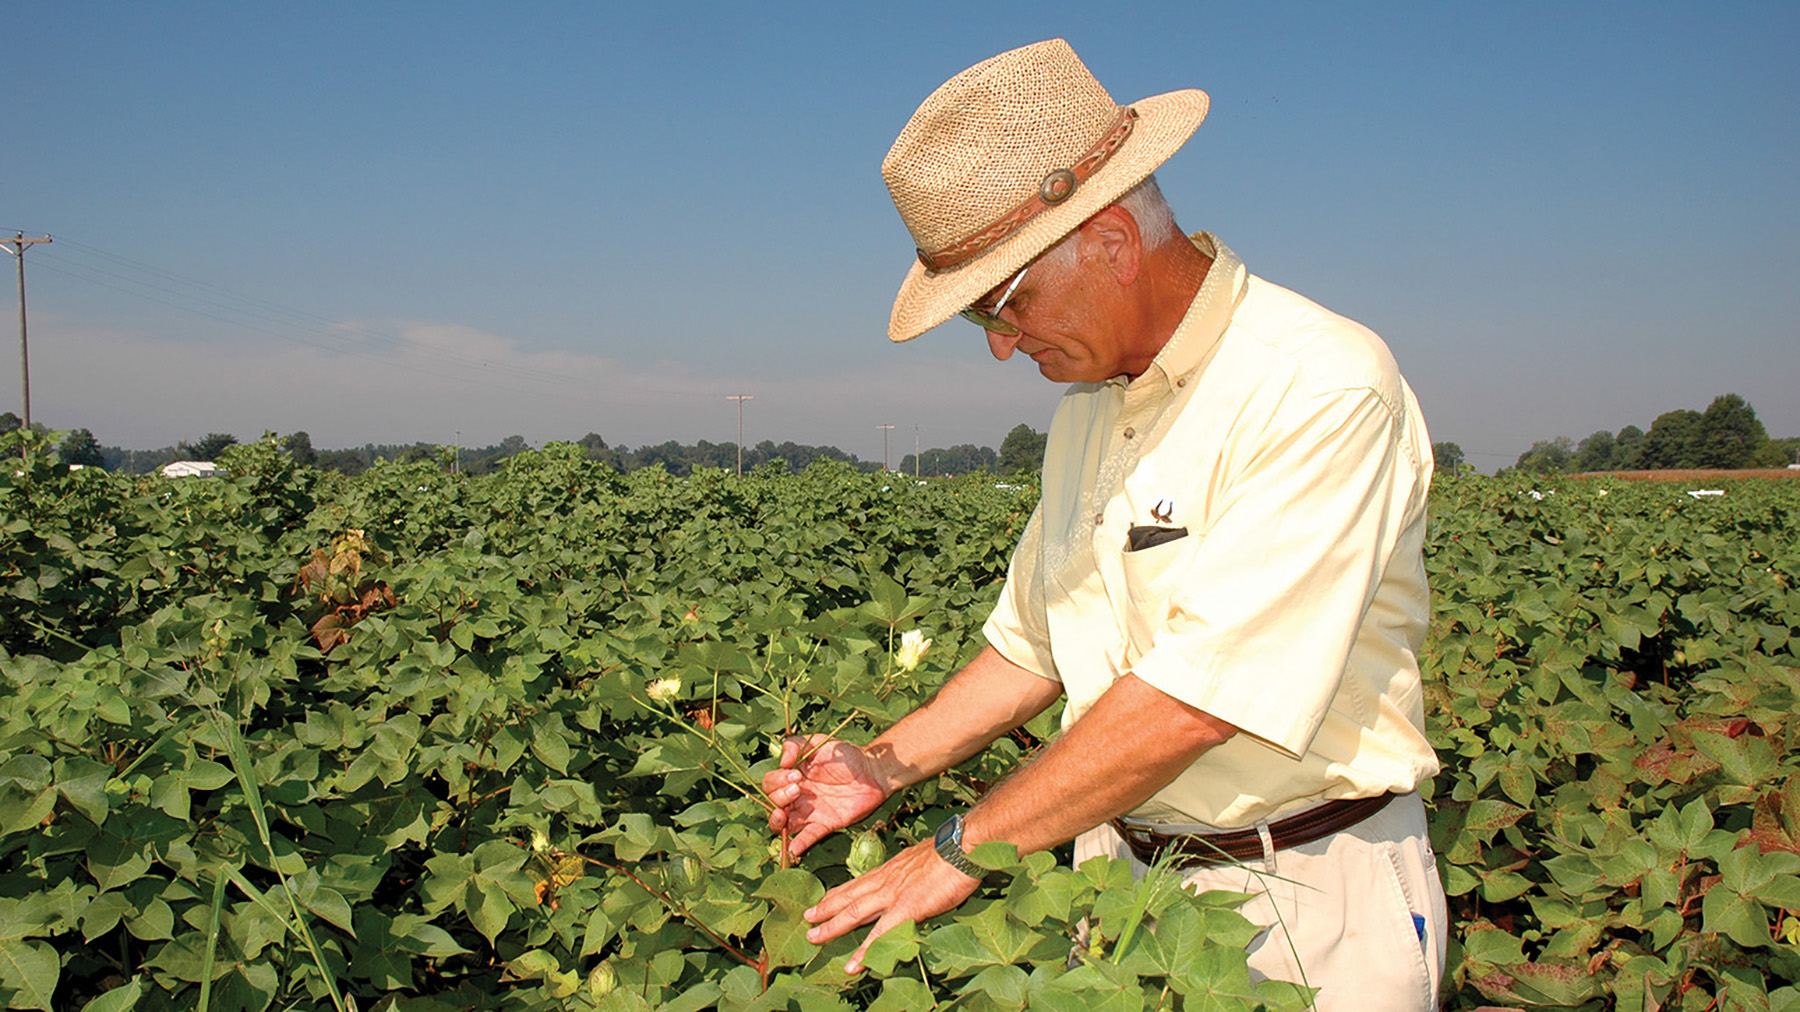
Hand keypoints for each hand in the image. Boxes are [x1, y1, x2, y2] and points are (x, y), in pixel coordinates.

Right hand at [762, 735, 890, 856]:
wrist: (872, 772)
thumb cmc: (845, 756)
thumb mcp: (818, 742)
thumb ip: (796, 745)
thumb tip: (783, 761)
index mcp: (793, 777)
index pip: (771, 783)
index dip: (777, 780)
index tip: (795, 774)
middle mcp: (797, 796)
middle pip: (773, 802)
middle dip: (779, 796)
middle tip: (798, 788)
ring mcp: (809, 812)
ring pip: (784, 823)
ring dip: (778, 821)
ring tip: (783, 815)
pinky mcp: (824, 824)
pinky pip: (807, 837)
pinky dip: (799, 844)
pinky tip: (792, 850)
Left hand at [803, 838, 982, 973]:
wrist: (962, 847)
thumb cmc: (950, 852)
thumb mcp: (921, 859)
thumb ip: (910, 873)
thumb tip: (912, 881)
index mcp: (890, 869)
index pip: (858, 882)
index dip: (838, 892)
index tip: (823, 899)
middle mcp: (885, 881)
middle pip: (848, 897)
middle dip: (825, 908)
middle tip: (806, 917)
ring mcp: (892, 895)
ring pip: (854, 914)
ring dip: (832, 927)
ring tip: (814, 938)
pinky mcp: (906, 909)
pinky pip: (880, 935)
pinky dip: (864, 952)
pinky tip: (853, 966)